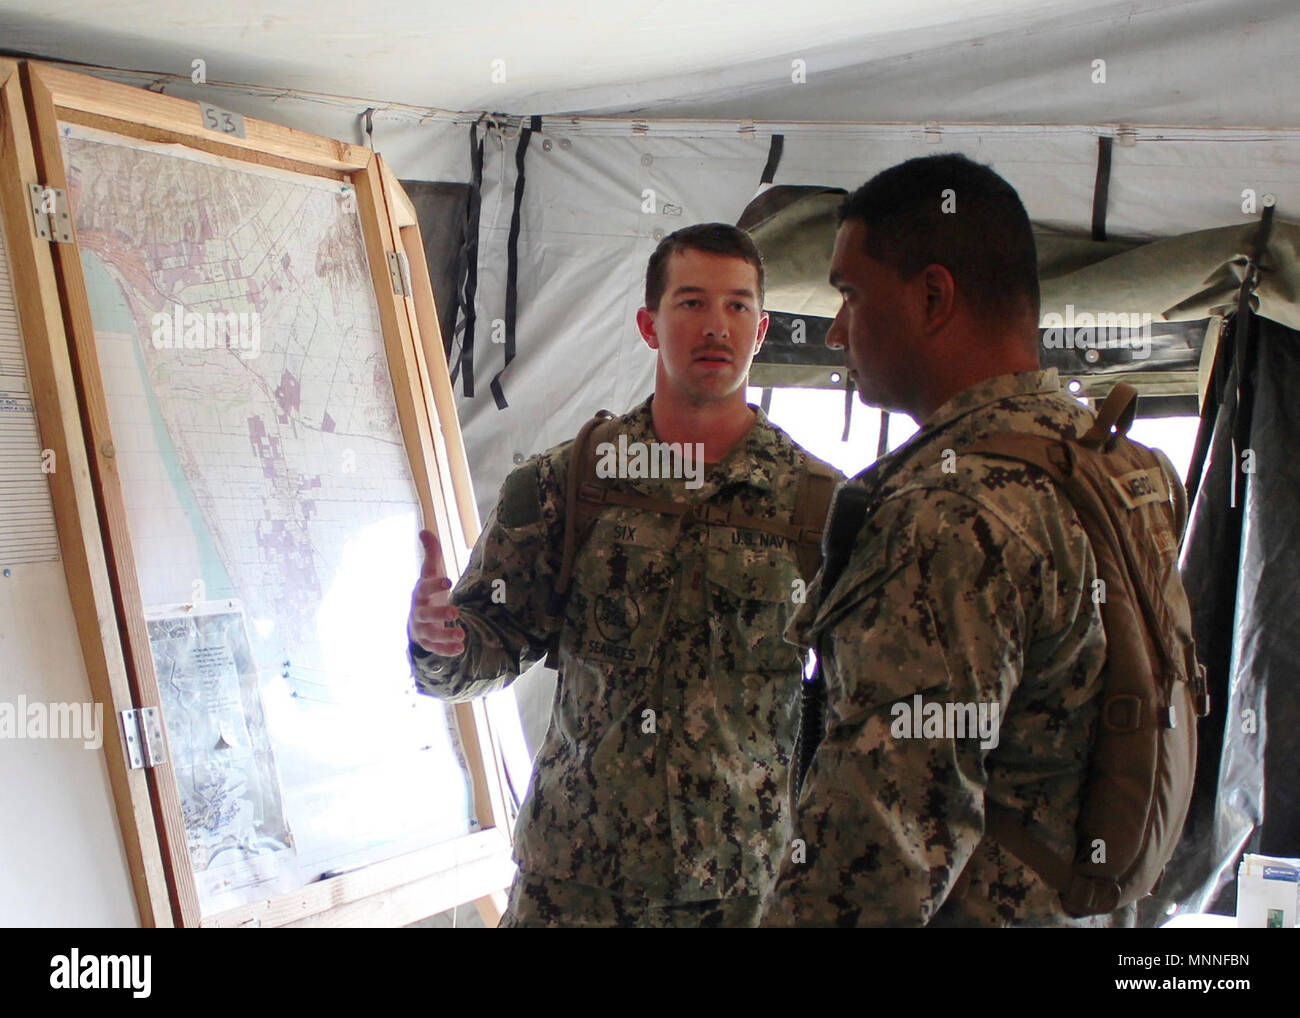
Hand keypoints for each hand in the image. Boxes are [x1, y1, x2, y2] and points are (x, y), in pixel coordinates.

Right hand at [408, 530, 465, 656]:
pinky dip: (446, 650)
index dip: (434, 585)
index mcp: (419, 593)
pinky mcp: (427, 642)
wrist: (416, 619)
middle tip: (456, 611)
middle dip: (439, 613)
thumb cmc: (427, 592)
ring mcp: (422, 628)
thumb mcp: (430, 572)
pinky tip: (461, 649)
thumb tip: (424, 531)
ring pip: (430, 634)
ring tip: (461, 635)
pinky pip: (435, 648)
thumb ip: (431, 553)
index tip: (448, 581)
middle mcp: (418, 612)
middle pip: (425, 614)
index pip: (424, 588)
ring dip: (445, 635)